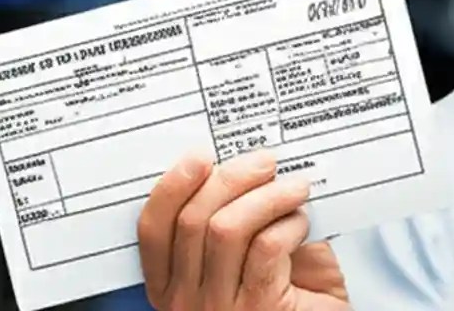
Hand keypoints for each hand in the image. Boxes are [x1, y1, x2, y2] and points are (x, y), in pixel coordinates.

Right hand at [137, 150, 350, 310]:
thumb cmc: (291, 293)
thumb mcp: (250, 255)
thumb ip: (237, 217)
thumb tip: (245, 165)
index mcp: (173, 285)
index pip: (152, 229)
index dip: (172, 187)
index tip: (201, 157)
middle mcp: (187, 301)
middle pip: (192, 221)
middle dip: (230, 178)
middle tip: (265, 163)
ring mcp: (220, 308)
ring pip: (227, 229)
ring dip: (267, 196)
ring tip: (295, 188)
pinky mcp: (261, 308)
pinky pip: (266, 247)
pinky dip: (288, 224)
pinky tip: (301, 222)